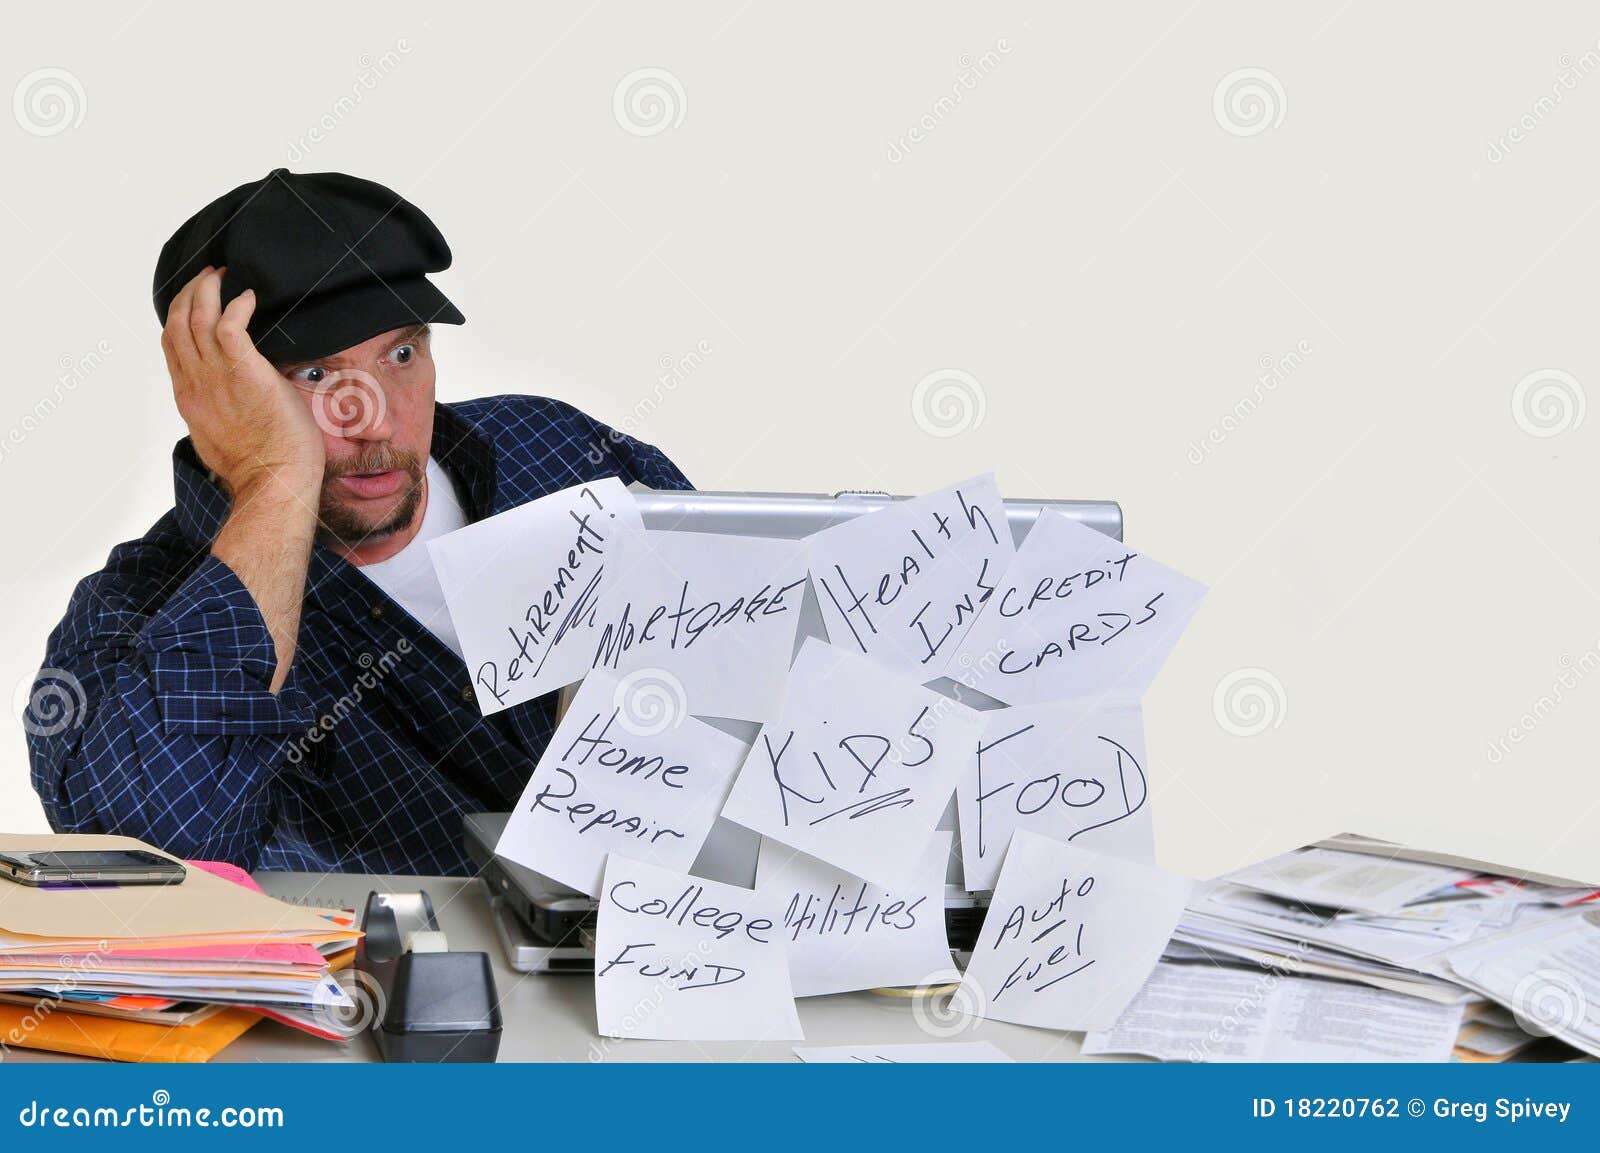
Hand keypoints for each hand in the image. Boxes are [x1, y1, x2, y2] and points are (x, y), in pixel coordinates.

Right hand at [161, 267, 324, 503]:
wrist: (273, 482)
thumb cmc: (260, 465)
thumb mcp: (222, 435)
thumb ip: (219, 410)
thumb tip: (234, 398)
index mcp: (189, 397)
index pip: (171, 345)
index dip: (178, 316)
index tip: (193, 301)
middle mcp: (196, 382)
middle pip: (176, 324)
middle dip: (189, 293)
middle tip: (208, 276)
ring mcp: (217, 377)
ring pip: (196, 318)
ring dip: (207, 290)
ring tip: (223, 275)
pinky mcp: (244, 373)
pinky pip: (230, 327)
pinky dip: (236, 306)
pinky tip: (249, 297)